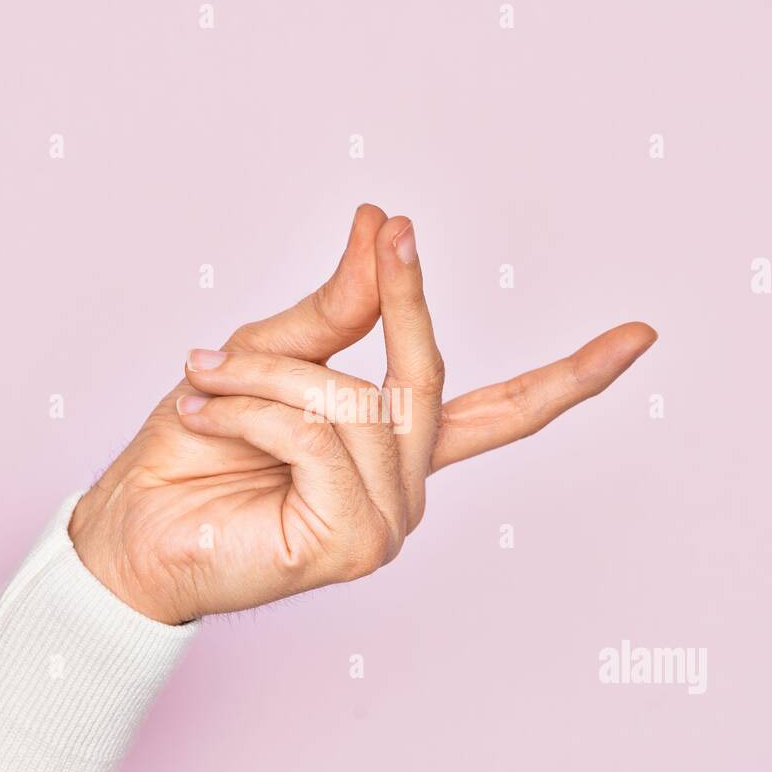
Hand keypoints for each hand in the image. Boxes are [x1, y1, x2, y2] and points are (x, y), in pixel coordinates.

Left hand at [68, 205, 655, 623]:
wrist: (131, 524)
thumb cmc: (193, 444)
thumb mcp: (267, 352)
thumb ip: (338, 303)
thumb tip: (382, 226)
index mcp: (399, 448)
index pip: (504, 412)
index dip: (573, 377)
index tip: (640, 337)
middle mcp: (407, 489)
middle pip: (423, 376)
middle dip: (386, 306)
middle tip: (379, 241)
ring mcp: (387, 524)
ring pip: (357, 401)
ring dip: (263, 377)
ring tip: (201, 385)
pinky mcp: (353, 545)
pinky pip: (323, 438)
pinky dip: (255, 409)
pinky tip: (205, 413)